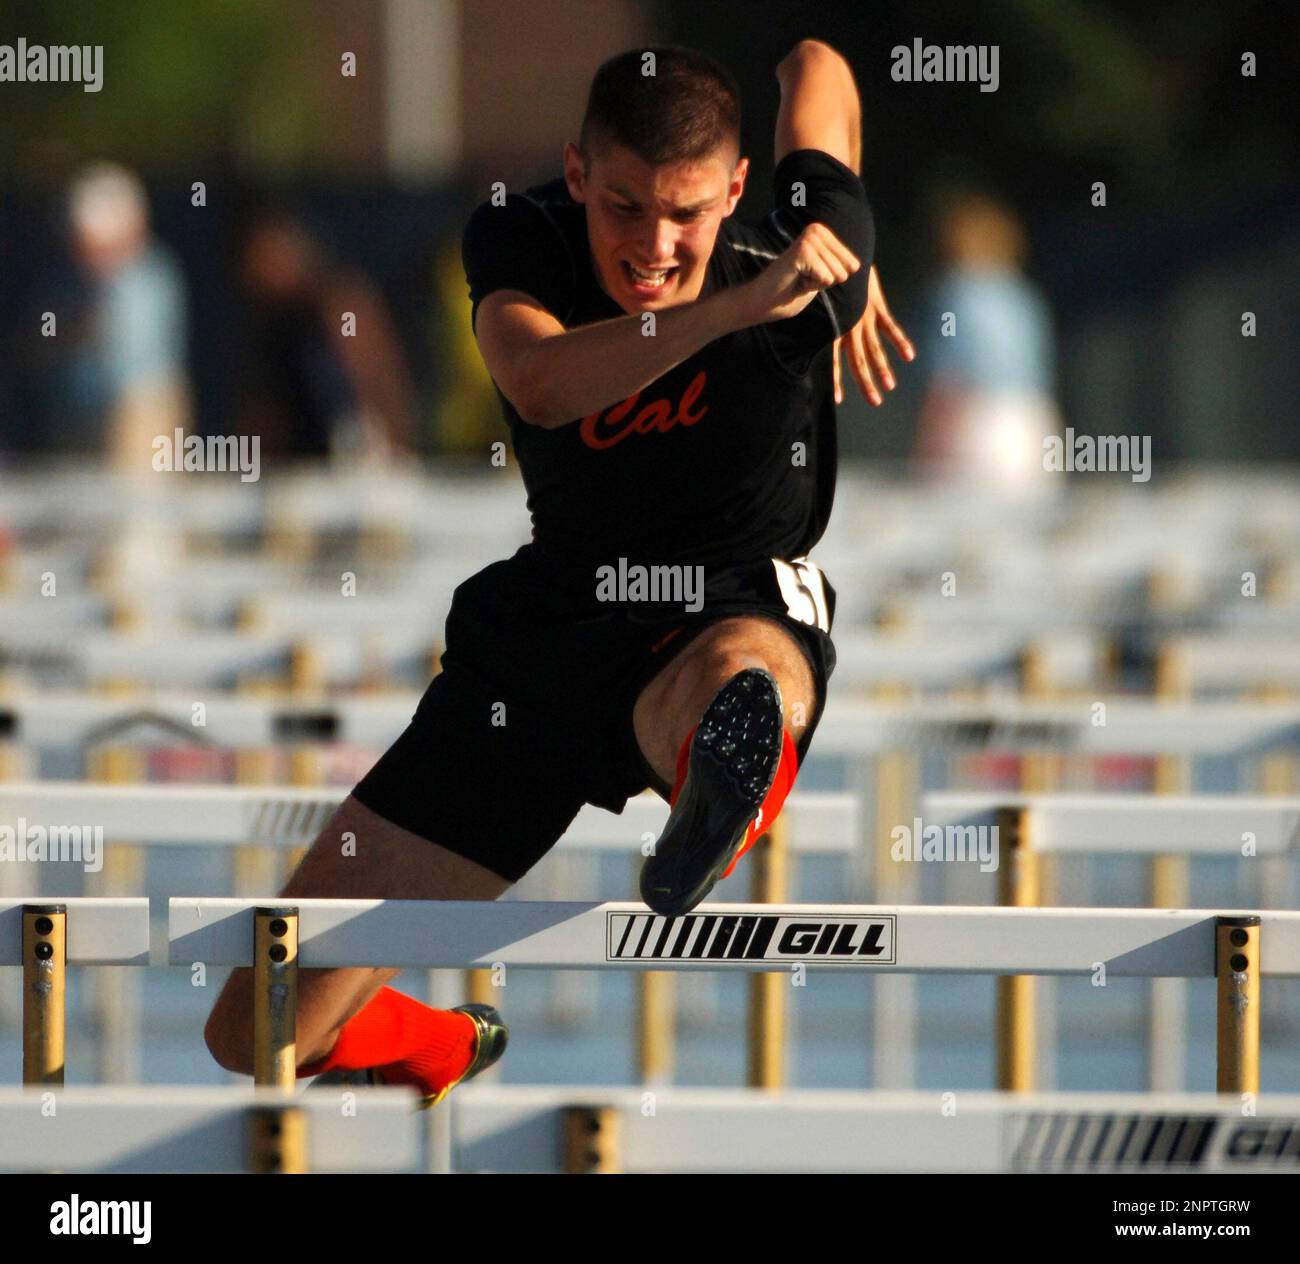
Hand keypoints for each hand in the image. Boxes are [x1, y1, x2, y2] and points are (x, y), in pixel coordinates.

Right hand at [739, 222, 860, 325]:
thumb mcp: (822, 275)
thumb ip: (838, 266)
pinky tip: (795, 279)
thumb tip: (857, 265)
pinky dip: (811, 286)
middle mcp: (817, 229)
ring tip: (798, 278)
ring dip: (817, 284)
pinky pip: (826, 278)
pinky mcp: (803, 251)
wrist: (763, 301)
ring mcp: (810, 239)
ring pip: (837, 274)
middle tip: (802, 279)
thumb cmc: (791, 291)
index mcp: (823, 232)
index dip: (831, 279)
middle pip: (846, 269)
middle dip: (826, 282)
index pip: (853, 264)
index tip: (810, 277)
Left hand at [832, 264, 913, 404]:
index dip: (837, 379)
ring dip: (883, 368)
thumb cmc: (833, 285)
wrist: (841, 258)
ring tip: (890, 386)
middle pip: (860, 360)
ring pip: (875, 348)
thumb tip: (818, 340)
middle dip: (867, 383)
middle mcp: (850, 327)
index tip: (838, 400)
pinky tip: (909, 355)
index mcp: (837, 329)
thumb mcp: (825, 307)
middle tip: (875, 402)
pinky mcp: (877, 306)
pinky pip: (890, 326)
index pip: (836, 360)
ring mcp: (865, 317)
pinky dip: (900, 341)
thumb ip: (826, 323)